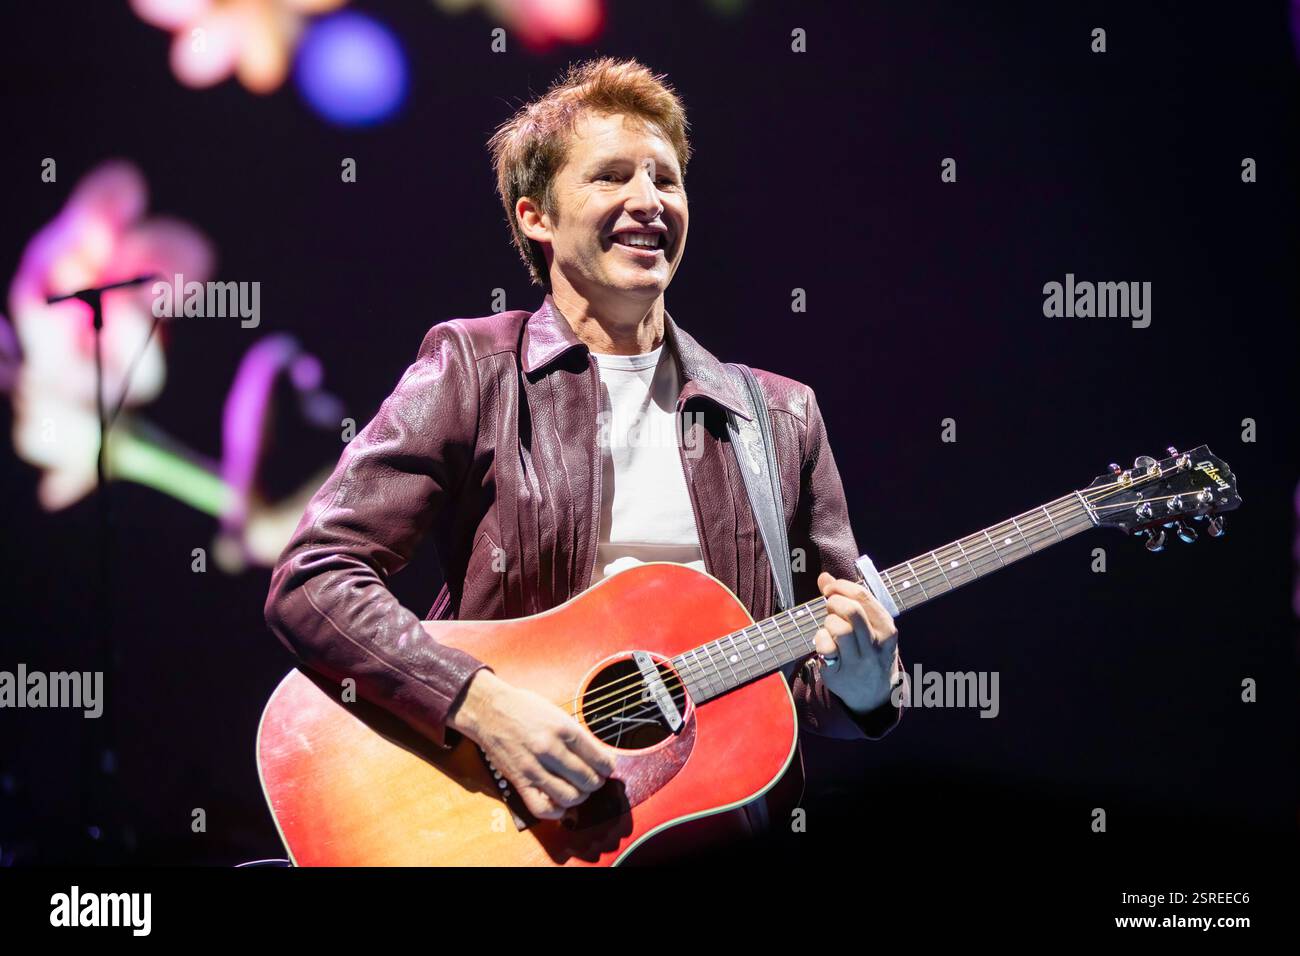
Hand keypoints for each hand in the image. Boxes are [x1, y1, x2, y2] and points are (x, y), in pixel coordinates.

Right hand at [447, 670, 616, 820]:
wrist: (489, 710)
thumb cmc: (524, 708)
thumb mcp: (556, 713)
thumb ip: (576, 735)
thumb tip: (598, 755)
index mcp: (563, 729)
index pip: (598, 758)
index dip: (608, 767)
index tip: (607, 768)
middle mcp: (550, 749)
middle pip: (587, 779)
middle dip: (596, 782)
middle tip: (594, 779)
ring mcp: (534, 767)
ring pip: (569, 796)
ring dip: (580, 797)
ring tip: (579, 790)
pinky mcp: (519, 781)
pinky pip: (542, 807)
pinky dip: (556, 811)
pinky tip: (560, 803)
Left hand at [812, 571, 899, 713]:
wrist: (874, 695)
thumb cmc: (870, 652)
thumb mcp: (871, 627)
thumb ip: (850, 600)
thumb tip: (824, 577)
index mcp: (887, 629)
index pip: (863, 597)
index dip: (841, 587)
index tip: (830, 588)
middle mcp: (876, 645)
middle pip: (852, 611)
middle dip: (834, 602)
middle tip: (829, 605)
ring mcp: (860, 661)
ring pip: (839, 629)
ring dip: (828, 622)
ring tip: (829, 626)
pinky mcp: (841, 673)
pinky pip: (826, 648)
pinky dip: (820, 639)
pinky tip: (824, 643)